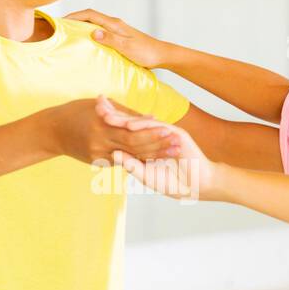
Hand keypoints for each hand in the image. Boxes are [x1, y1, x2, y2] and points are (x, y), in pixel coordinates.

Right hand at [46, 96, 180, 164]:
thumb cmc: (76, 112)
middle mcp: (101, 143)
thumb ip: (124, 113)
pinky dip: (138, 160)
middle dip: (158, 147)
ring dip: (152, 156)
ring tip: (172, 155)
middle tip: (178, 146)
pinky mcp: (97, 162)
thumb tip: (151, 119)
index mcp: (102, 125)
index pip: (132, 132)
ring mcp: (99, 155)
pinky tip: (154, 161)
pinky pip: (121, 161)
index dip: (153, 133)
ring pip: (130, 157)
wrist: (51, 132)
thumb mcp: (99, 106)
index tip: (171, 131)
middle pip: (135, 147)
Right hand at [65, 8, 171, 68]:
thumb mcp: (127, 48)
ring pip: (95, 24)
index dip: (74, 16)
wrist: (161, 55)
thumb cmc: (146, 53)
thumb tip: (93, 32)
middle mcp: (115, 24)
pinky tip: (87, 44)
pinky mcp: (119, 37)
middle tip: (61, 28)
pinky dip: (90, 34)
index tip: (61, 22)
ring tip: (70, 35)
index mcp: (115, 24)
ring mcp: (117, 30)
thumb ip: (110, 40)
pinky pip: (101, 32)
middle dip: (75, 20)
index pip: (90, 14)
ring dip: (82, 27)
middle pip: (90, 17)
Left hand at [97, 97, 214, 199]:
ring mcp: (163, 132)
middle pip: (128, 122)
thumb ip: (132, 165)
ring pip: (140, 123)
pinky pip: (156, 128)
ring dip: (124, 118)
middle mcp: (152, 135)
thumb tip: (114, 155)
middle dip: (113, 113)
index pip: (122, 131)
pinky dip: (143, 127)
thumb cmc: (173, 183)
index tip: (91, 116)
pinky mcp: (175, 133)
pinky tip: (130, 125)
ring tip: (107, 114)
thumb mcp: (147, 176)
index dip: (109, 123)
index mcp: (143, 144)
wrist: (197, 185)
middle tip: (96, 104)